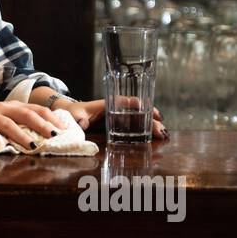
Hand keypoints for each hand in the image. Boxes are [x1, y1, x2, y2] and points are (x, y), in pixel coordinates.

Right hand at [0, 100, 67, 151]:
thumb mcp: (4, 115)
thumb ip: (20, 121)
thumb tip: (47, 133)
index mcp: (12, 106)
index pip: (36, 109)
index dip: (51, 118)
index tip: (64, 128)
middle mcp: (2, 108)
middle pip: (25, 114)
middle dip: (41, 124)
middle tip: (54, 135)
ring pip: (8, 124)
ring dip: (22, 135)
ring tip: (33, 145)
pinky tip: (7, 146)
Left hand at [51, 97, 166, 139]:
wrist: (73, 114)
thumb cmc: (74, 112)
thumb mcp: (74, 115)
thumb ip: (78, 119)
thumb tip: (83, 123)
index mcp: (108, 103)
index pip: (124, 100)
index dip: (135, 104)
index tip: (145, 109)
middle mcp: (118, 108)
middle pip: (138, 111)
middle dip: (150, 119)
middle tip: (161, 129)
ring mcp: (121, 116)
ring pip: (141, 118)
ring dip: (153, 125)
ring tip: (163, 134)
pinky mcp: (122, 124)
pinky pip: (138, 125)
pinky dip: (148, 129)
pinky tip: (157, 136)